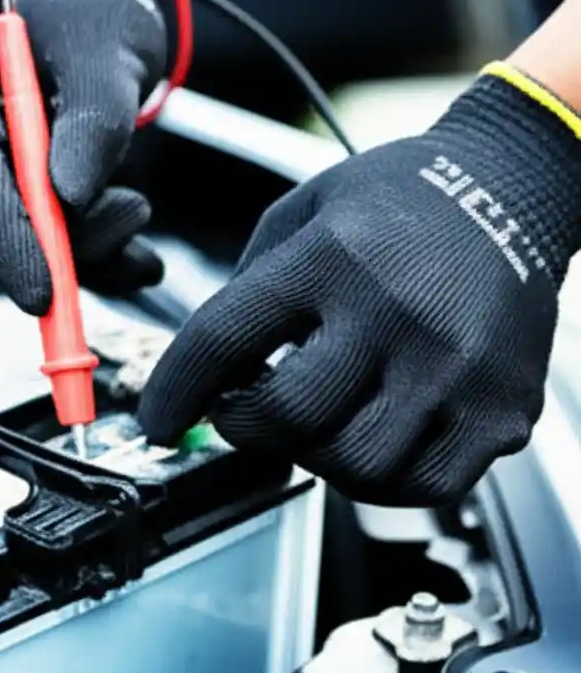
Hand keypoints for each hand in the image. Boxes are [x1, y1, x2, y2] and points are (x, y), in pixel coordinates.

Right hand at [0, 0, 168, 314]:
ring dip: (83, 249)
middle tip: (135, 211)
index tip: (46, 295)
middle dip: (63, 244)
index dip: (9, 243)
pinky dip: (83, 254)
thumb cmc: (91, 14)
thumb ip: (95, 123)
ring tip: (138, 212)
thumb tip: (71, 198)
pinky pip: (29, 240)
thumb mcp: (106, 51)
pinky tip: (132, 253)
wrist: (87, 13)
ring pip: (12, 241)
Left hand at [139, 71, 580, 504]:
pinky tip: (365, 440)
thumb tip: (203, 373)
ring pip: (352, 465)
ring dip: (309, 457)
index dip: (174, 392)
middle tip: (240, 412)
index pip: (223, 339)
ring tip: (310, 424)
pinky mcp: (501, 407)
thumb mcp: (302, 212)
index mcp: (331, 257)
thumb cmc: (397, 200)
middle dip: (241, 427)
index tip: (159, 419)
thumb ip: (248, 288)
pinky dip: (376, 480)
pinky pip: (421, 484)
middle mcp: (396, 314)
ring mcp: (456, 368)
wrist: (514, 188)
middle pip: (287, 417)